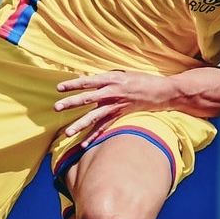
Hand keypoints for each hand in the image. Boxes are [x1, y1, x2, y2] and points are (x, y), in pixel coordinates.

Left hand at [53, 70, 174, 139]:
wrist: (163, 91)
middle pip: (88, 98)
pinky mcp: (122, 116)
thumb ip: (105, 77)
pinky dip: (95, 136)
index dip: (73, 84)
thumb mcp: (122, 74)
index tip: (59, 87)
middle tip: (56, 107)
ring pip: (95, 117)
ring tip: (67, 133)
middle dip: (71, 103)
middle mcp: (113, 92)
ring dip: (80, 125)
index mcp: (111, 78)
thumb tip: (87, 80)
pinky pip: (106, 128)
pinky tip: (84, 144)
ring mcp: (117, 105)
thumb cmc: (141, 80)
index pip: (88, 81)